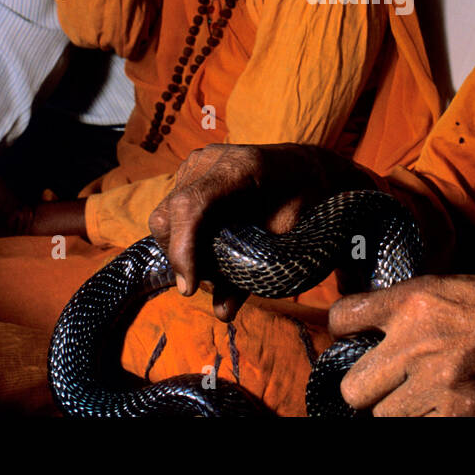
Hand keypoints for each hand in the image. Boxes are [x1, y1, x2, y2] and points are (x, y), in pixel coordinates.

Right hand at [150, 143, 369, 320]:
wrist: (309, 170)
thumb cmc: (306, 201)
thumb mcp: (286, 238)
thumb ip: (253, 271)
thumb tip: (222, 313)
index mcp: (240, 168)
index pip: (190, 206)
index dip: (183, 249)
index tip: (190, 287)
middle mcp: (211, 160)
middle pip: (170, 216)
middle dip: (184, 258)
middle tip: (215, 280)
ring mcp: (197, 164)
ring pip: (166, 217)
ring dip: (184, 250)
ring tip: (218, 263)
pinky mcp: (190, 173)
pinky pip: (173, 212)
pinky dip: (186, 237)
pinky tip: (214, 245)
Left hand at [330, 274, 474, 415]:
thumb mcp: (459, 286)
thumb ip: (414, 305)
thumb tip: (373, 322)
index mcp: (417, 301)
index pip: (343, 318)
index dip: (344, 329)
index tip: (351, 334)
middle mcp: (418, 342)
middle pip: (352, 387)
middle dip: (368, 386)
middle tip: (389, 381)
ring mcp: (438, 385)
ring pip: (382, 418)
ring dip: (398, 411)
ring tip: (423, 397)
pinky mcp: (460, 416)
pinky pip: (418, 429)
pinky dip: (427, 422)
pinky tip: (445, 408)